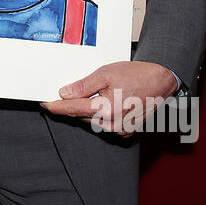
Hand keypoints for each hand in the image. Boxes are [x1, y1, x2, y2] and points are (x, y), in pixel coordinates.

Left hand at [41, 61, 178, 136]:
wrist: (161, 81)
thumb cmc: (136, 75)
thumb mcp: (105, 73)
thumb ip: (83, 86)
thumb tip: (64, 94)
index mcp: (106, 109)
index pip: (72, 110)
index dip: (56, 107)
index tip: (44, 104)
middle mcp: (112, 124)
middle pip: (81, 116)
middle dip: (73, 105)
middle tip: (70, 92)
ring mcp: (119, 130)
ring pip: (92, 121)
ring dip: (88, 110)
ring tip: (98, 93)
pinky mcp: (125, 131)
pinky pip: (104, 124)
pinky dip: (100, 114)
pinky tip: (106, 102)